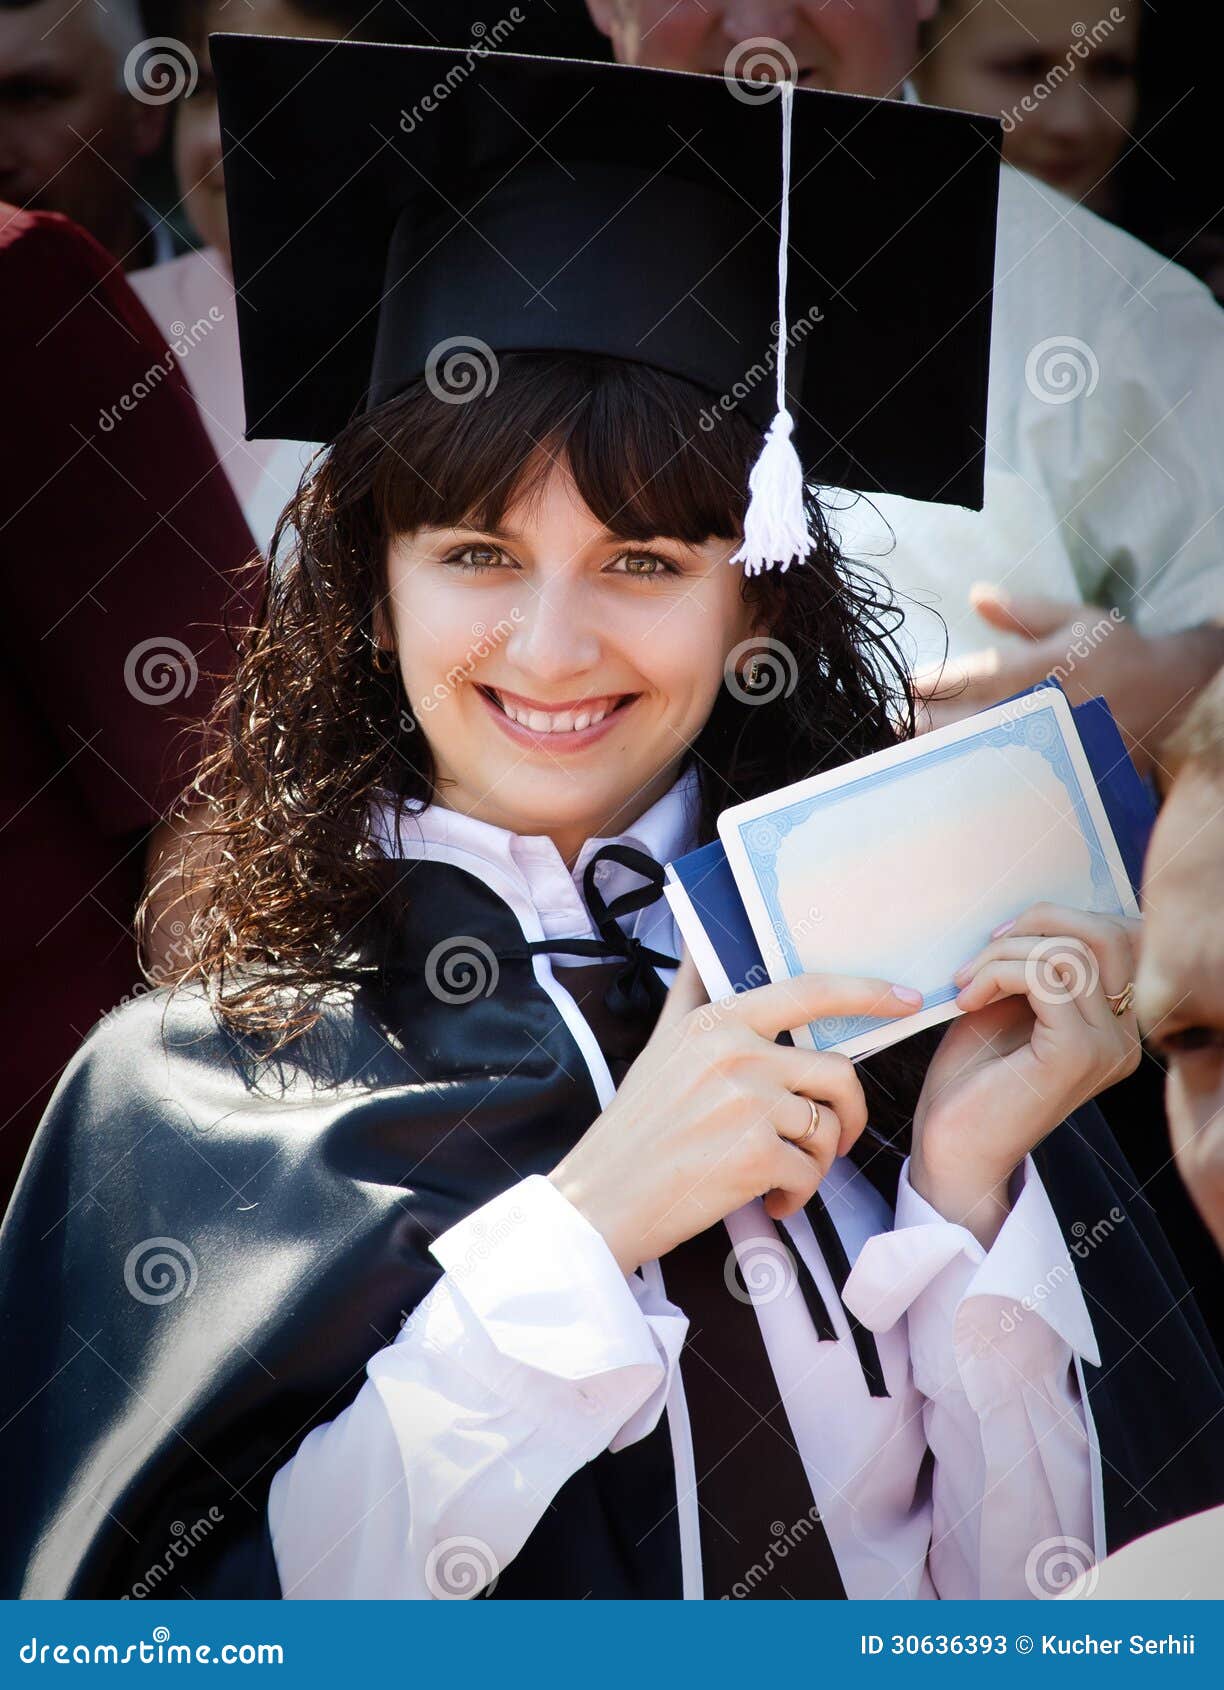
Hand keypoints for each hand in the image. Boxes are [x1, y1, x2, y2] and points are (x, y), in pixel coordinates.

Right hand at [549, 950, 924, 1274]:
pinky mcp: (754, 1154)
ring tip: (784, 1176)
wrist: (601, 1198)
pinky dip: (797, 1196)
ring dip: (817, 1162)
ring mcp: (747, 1102)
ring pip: (829, 1128)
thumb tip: (699, 941)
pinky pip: (810, 1173)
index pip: (809, 991)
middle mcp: (735, 1052)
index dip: (867, 992)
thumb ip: (692, 996)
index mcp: (717, 1021)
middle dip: (849, 1114)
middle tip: (835, 1139)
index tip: (904, 999)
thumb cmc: (635, 1127)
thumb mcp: (660, 1045)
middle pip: (838, 1072)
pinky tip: (770, 1201)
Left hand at [910, 903, 1140, 1247]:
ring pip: (1068, 953)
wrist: (952, 1148)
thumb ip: (1034, 966)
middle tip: (983, 951)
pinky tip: (967, 1000)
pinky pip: (1044, 979)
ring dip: (1002, 956)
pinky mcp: (1076, 1054)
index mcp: (1114, 1026)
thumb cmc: (972, 1081)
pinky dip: (995, 974)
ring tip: (965, 984)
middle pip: (1105, 935)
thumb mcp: (1007, 1006)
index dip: (1059, 918)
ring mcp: (1107, 1048)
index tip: (1001, 937)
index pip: (1117, 939)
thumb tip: (1035, 916)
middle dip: (1037, 923)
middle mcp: (1125, 1039)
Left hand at [912, 588, 1223, 779]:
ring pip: (983, 760)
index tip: (906, 688)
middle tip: (895, 726)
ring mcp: (1052, 750)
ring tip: (909, 758)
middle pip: (966, 724)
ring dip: (943, 757)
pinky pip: (1012, 788)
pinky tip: (954, 788)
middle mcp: (1043, 711)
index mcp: (1042, 668)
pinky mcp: (1064, 778)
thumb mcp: (1075, 620)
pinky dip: (980, 788)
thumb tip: (976, 596)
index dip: (931, 684)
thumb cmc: (1117, 653)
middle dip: (925, 725)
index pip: (971, 677)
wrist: (1176, 699)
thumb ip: (1023, 611)